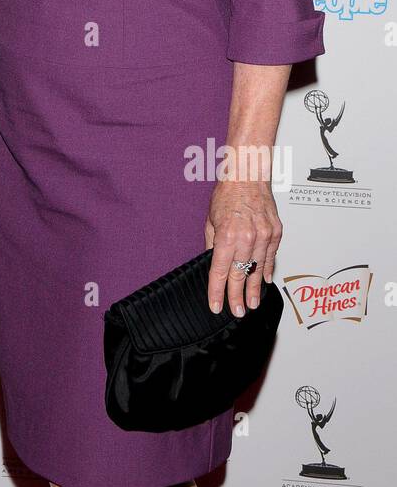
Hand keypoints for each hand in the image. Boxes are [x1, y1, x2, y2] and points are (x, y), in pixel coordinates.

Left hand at [204, 178, 281, 316]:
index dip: (217, 291)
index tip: (216, 306)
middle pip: (240, 275)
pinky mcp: (275, 232)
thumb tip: (213, 264)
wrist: (248, 175)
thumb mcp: (211, 221)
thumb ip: (212, 245)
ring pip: (258, 270)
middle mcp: (247, 237)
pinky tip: (264, 281)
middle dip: (237, 297)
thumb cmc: (228, 194)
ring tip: (251, 304)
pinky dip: (268, 270)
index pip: (220, 271)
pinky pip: (271, 257)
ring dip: (254, 288)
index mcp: (227, 235)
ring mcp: (264, 235)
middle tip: (237, 311)